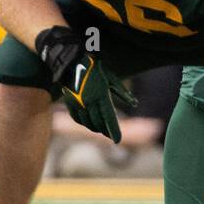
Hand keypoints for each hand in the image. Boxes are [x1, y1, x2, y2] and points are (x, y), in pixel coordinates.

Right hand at [36, 25, 135, 142]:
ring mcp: (77, 103)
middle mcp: (89, 102)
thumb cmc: (95, 69)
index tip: (118, 141)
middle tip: (111, 136)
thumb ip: (122, 92)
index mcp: (101, 95)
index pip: (109, 118)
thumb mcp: (111, 78)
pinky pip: (77, 118)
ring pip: (87, 122)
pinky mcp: (69, 103)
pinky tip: (89, 124)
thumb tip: (135, 103)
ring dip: (95, 128)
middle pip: (98, 123)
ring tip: (102, 131)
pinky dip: (84, 123)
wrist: (71, 62)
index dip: (114, 131)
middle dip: (105, 131)